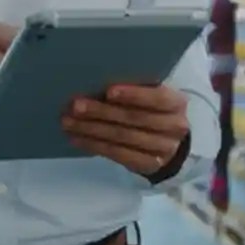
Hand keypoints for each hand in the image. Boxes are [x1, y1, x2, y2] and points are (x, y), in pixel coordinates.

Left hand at [61, 84, 188, 175]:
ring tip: (68, 122)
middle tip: (76, 105)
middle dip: (102, 112)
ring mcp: (163, 150)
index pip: (157, 98)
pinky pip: (118, 155)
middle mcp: (174, 127)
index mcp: (176, 103)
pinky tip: (76, 138)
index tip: (109, 91)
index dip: (133, 95)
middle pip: (134, 118)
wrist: (170, 142)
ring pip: (122, 137)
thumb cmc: (153, 109)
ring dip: (91, 129)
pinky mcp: (148, 165)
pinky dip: (94, 145)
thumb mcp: (152, 94)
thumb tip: (96, 79)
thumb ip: (135, 88)